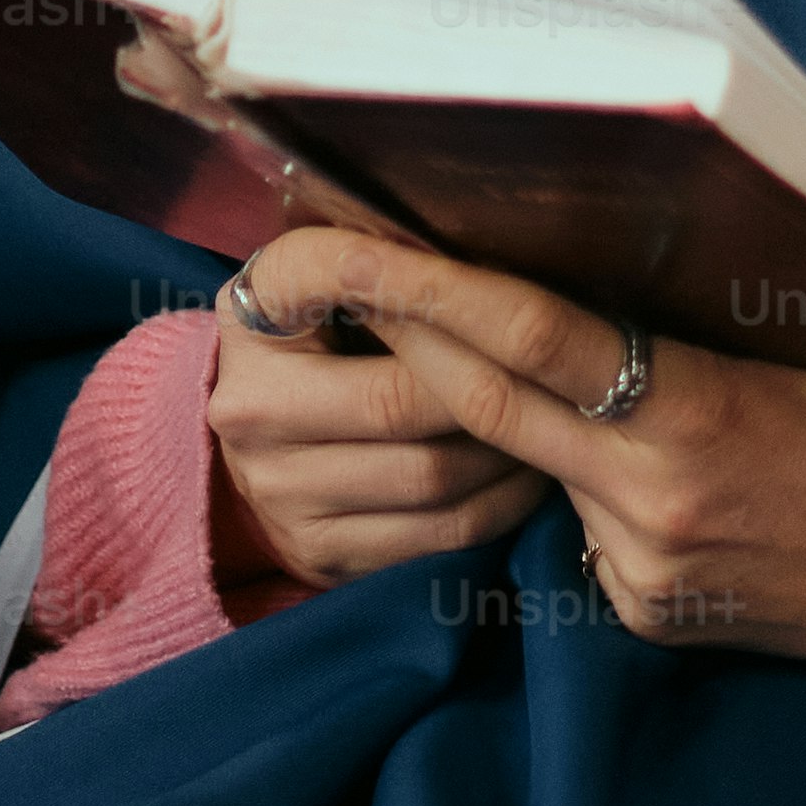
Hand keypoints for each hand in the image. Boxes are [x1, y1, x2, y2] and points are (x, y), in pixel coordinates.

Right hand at [203, 231, 558, 590]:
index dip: (419, 275)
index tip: (494, 276)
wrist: (262, 428)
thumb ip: (391, 259)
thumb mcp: (331, 279)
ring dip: (508, 451)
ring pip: (430, 473)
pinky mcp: (314, 549)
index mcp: (253, 312)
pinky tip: (528, 474)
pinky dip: (500, 505)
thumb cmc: (327, 331)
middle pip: (401, 399)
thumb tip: (497, 256)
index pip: (337, 274)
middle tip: (557, 373)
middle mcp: (249, 405)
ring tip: (553, 419)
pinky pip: (437, 534)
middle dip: (494, 388)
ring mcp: (277, 488)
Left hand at [218, 222, 805, 659]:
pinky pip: (587, 532)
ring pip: (541, 469)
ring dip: (536, 418)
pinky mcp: (646, 616)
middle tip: (360, 270)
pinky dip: (600, 492)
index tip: (366, 242)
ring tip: (598, 378)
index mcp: (694, 414)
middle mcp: (649, 501)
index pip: (530, 339)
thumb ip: (692, 318)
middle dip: (417, 337)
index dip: (433, 289)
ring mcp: (641, 568)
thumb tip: (593, 257)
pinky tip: (679, 482)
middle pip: (491, 404)